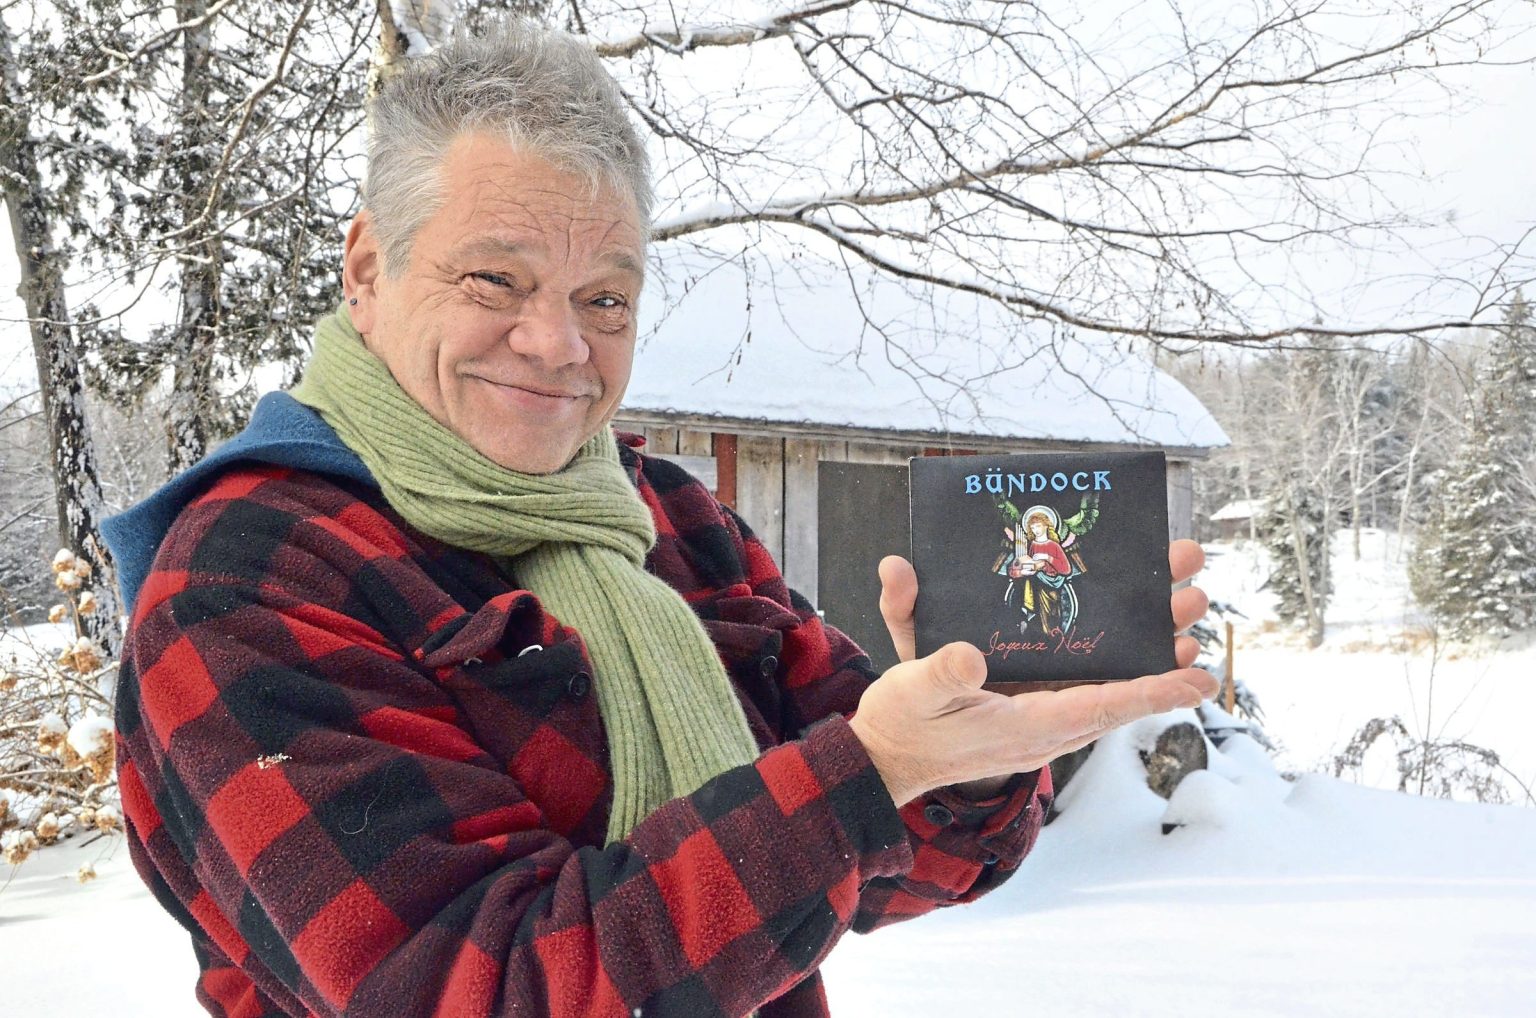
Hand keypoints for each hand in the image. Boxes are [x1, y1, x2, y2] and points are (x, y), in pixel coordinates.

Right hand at [863, 541, 1215, 805]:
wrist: (883, 759)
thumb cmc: (900, 726)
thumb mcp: (912, 691)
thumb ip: (941, 671)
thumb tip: (972, 655)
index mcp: (1024, 727)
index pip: (1100, 707)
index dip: (1151, 691)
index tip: (1197, 677)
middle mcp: (1045, 728)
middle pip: (1120, 691)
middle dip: (1163, 648)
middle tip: (1194, 597)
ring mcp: (1041, 720)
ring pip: (1111, 686)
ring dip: (1149, 648)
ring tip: (1183, 604)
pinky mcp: (1031, 709)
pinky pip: (1089, 686)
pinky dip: (1120, 662)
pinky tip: (1137, 632)